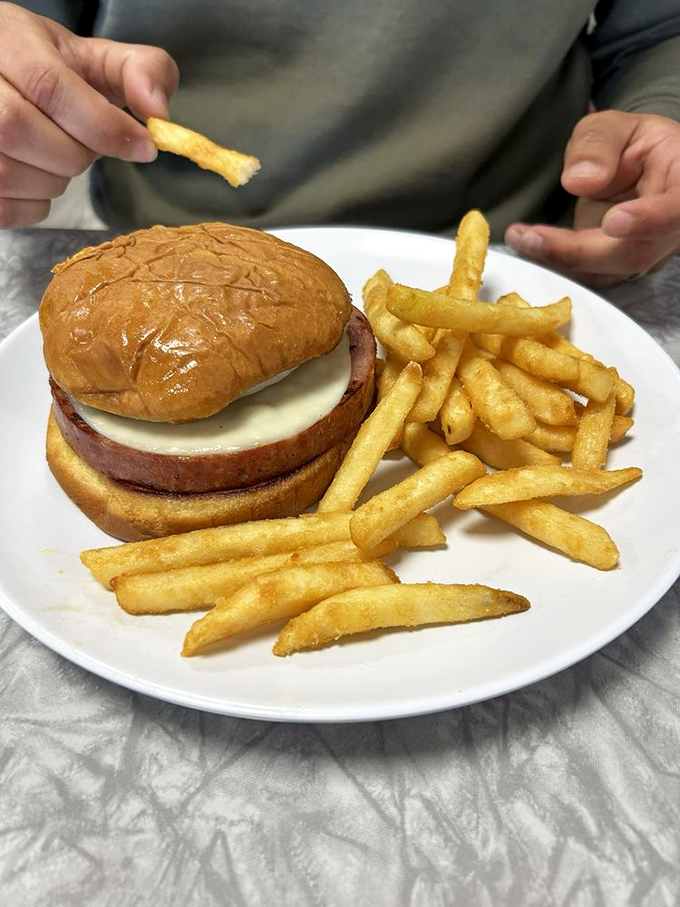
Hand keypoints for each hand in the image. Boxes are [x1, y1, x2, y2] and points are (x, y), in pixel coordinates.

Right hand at [0, 2, 178, 226]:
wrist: (2, 76)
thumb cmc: (47, 69)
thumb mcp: (93, 58)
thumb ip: (140, 72)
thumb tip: (158, 113)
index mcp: (9, 41)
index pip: (50, 88)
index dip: (104, 126)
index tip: (143, 147)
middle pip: (23, 131)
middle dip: (75, 153)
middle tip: (85, 146)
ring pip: (9, 173)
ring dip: (54, 181)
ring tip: (58, 157)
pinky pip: (3, 208)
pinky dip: (34, 204)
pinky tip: (39, 175)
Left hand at [505, 110, 679, 285]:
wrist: (635, 173)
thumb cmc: (632, 146)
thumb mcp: (615, 127)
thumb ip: (598, 145)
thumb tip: (580, 181)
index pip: (676, 209)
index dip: (648, 220)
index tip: (614, 222)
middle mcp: (672, 229)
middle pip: (633, 251)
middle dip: (577, 249)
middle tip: (529, 236)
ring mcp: (646, 254)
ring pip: (607, 271)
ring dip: (559, 260)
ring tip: (520, 238)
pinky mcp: (618, 268)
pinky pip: (588, 275)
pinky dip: (555, 264)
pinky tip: (527, 245)